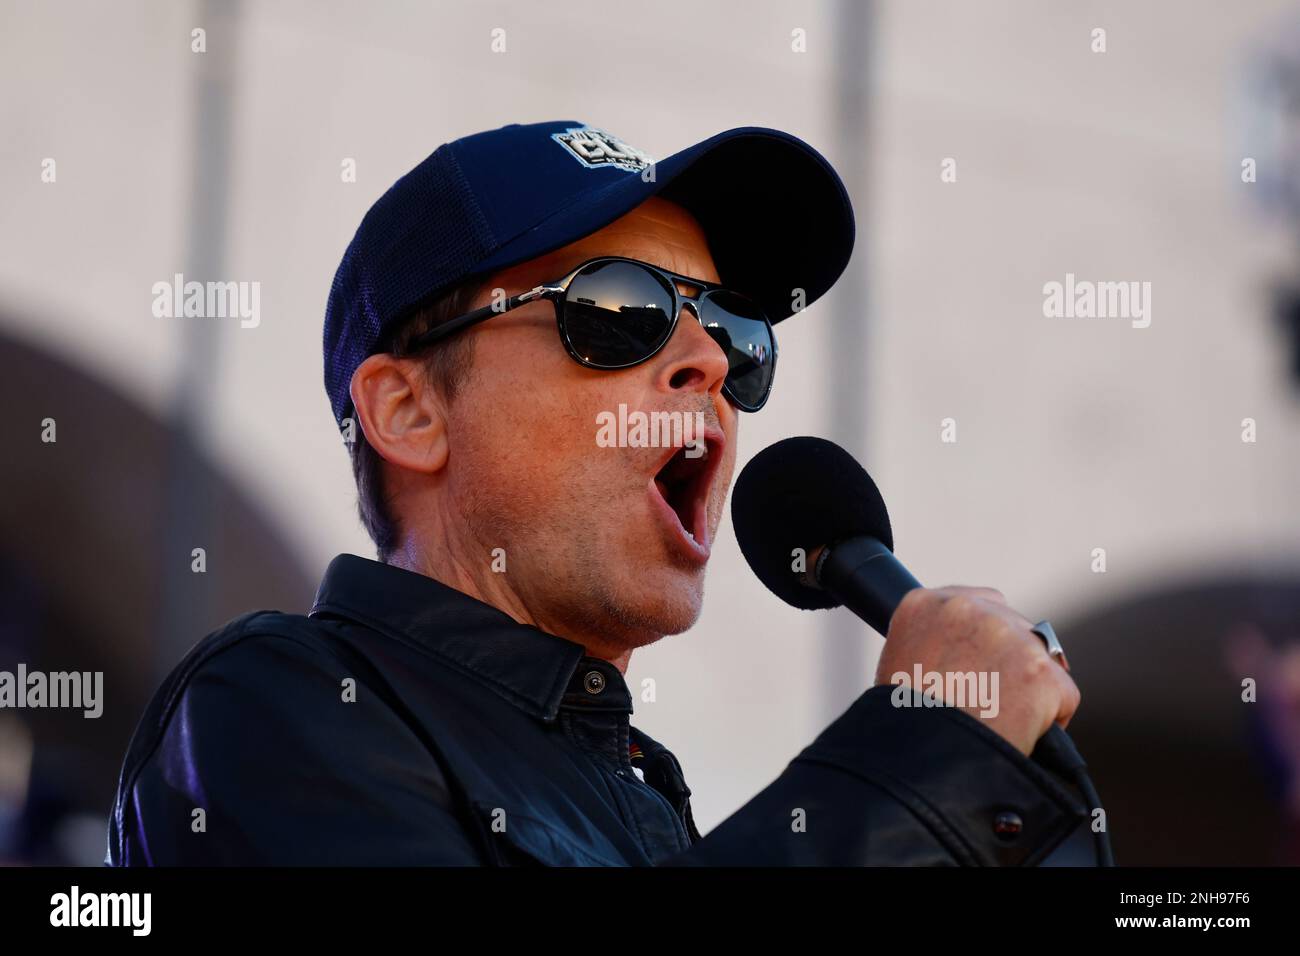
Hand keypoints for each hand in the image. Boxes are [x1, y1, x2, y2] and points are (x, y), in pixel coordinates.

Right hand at [875, 586, 1080, 756]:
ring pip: (1040, 658)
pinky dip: (1050, 720)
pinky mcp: (1041, 672)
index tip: (973, 669)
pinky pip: (1062, 696)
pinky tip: (1019, 734)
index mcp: (925, 605)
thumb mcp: (900, 667)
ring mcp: (1008, 636)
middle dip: (1007, 661)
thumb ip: (933, 644)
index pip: (975, 605)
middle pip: (1013, 625)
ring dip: (1028, 687)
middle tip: (985, 700)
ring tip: (998, 721)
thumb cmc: (902, 728)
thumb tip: (965, 657)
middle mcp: (967, 609)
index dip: (979, 642)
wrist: (917, 765)